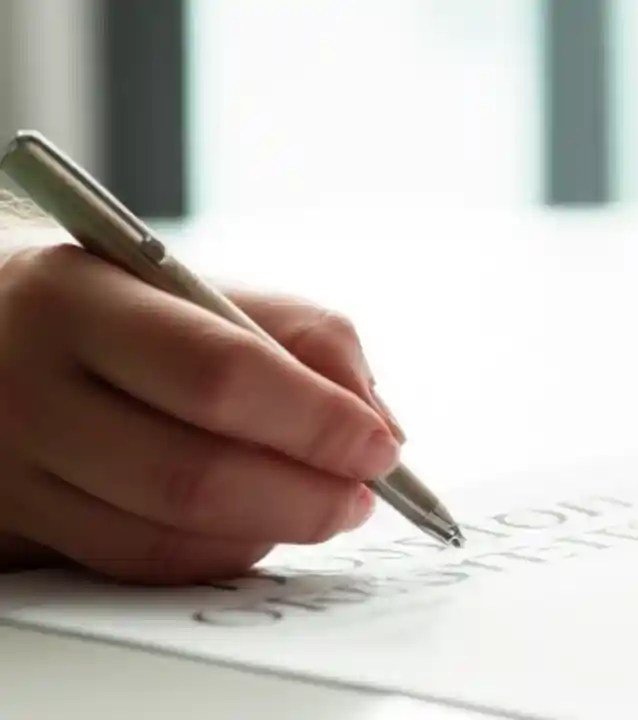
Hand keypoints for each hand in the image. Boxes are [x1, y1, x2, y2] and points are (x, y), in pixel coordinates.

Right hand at [0, 245, 404, 584]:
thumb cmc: (118, 307)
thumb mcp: (199, 286)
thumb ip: (305, 337)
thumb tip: (380, 426)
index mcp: (77, 299)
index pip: (219, 373)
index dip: (314, 421)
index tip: (379, 446)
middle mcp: (26, 387)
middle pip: (191, 474)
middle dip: (304, 495)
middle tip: (363, 495)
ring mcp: (10, 470)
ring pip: (164, 534)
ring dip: (271, 529)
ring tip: (325, 506)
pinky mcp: (14, 527)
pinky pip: (136, 563)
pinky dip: (219, 552)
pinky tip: (257, 526)